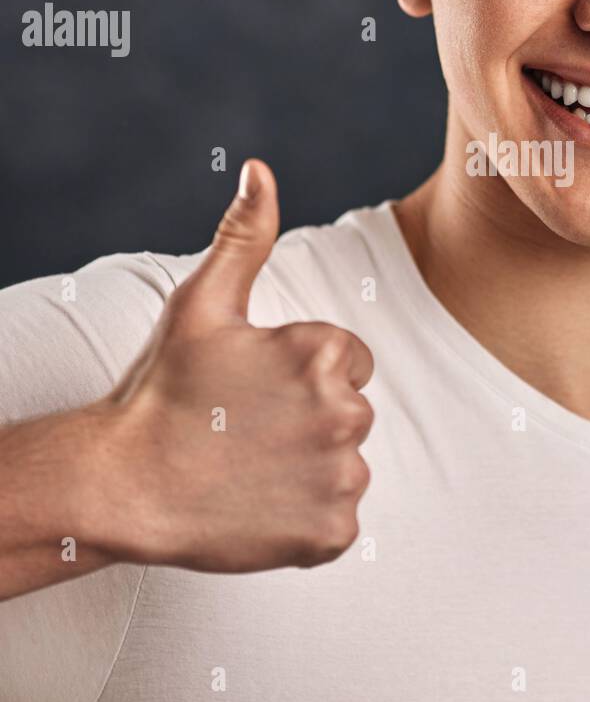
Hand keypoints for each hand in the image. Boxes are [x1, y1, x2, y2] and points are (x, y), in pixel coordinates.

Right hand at [92, 159, 373, 572]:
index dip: (302, 376)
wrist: (127, 485)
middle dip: (310, 420)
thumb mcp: (202, 304)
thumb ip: (245, 236)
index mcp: (325, 354)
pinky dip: (306, 520)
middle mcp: (346, 414)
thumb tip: (260, 169)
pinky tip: (259, 506)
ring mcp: (340, 478)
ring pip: (345, 466)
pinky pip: (338, 522)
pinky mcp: (332, 532)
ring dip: (310, 470)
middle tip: (247, 431)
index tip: (254, 392)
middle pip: (351, 413)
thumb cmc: (165, 392)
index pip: (349, 362)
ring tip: (249, 468)